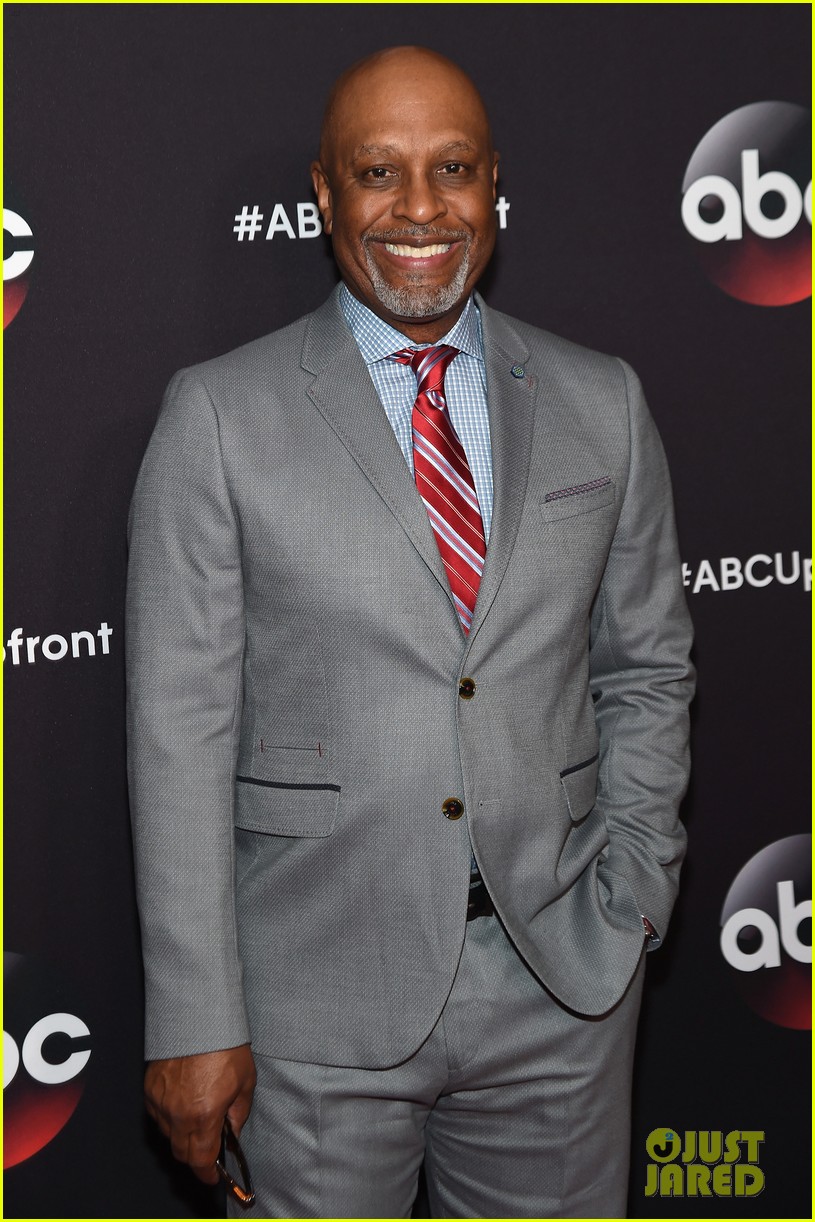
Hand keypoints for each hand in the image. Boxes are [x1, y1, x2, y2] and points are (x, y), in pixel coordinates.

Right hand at [144, 1044, 256, 1183]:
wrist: (198, 1016)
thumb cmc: (225, 1044)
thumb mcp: (245, 1081)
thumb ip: (238, 1112)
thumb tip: (232, 1130)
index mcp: (204, 1115)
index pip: (201, 1160)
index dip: (207, 1173)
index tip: (212, 1176)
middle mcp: (177, 1113)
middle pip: (181, 1152)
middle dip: (195, 1155)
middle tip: (208, 1146)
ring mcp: (160, 1101)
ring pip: (167, 1134)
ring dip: (182, 1134)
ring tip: (197, 1115)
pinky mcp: (149, 1088)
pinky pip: (156, 1114)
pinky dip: (168, 1115)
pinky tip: (182, 1101)